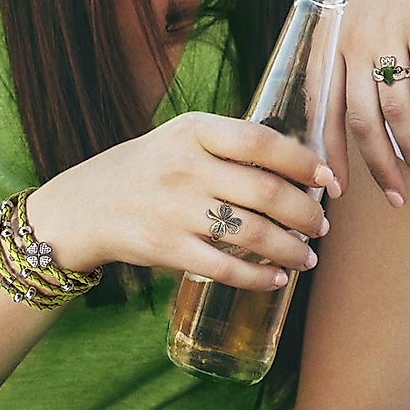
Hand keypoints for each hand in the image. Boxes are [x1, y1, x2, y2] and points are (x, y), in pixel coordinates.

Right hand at [26, 113, 335, 290]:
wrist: (80, 207)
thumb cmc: (147, 168)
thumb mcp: (181, 138)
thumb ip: (229, 144)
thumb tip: (299, 163)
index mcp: (194, 131)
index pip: (260, 140)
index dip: (302, 160)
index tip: (330, 178)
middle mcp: (185, 167)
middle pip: (266, 191)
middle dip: (306, 213)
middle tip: (323, 225)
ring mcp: (174, 210)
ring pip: (252, 233)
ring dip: (291, 249)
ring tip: (308, 256)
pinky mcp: (165, 249)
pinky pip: (224, 267)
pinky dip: (258, 276)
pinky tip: (277, 279)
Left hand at [327, 0, 409, 204]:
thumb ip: (347, 41)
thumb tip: (350, 89)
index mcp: (331, 35)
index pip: (321, 108)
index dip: (328, 153)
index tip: (334, 189)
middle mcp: (352, 39)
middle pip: (359, 121)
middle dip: (376, 167)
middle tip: (393, 198)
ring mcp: (387, 34)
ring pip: (396, 113)